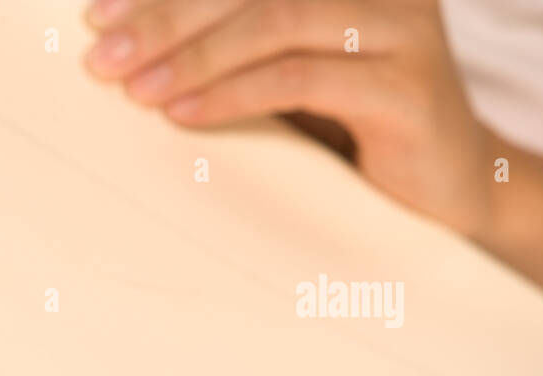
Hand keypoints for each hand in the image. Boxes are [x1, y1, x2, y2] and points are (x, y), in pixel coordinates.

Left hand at [82, 0, 542, 289]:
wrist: (445, 191)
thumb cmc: (347, 129)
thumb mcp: (280, 76)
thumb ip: (227, 50)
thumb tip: (127, 52)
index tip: (97, 15)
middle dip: (165, 18)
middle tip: (103, 55)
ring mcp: (401, 28)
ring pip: (276, 21)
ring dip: (193, 56)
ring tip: (135, 90)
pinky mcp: (409, 87)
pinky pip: (302, 78)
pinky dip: (234, 94)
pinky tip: (183, 115)